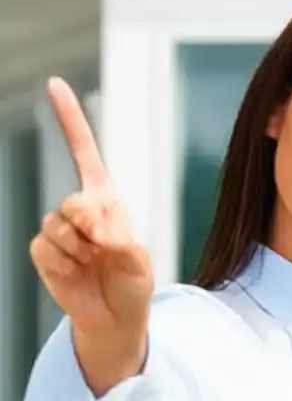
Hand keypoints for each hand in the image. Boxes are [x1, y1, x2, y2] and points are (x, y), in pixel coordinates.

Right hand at [28, 78, 153, 338]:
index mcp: (106, 198)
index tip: (55, 83)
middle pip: (75, 202)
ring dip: (81, 251)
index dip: (70, 118)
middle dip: (92, 226)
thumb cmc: (133, 284)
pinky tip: (76, 273)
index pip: (84, 152)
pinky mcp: (43, 251)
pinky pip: (46, 249)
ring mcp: (59, 229)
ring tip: (94, 264)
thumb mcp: (139, 262)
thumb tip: (95, 229)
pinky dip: (64, 264)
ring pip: (59, 227)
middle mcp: (80, 208)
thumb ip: (121, 241)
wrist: (115, 317)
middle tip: (106, 248)